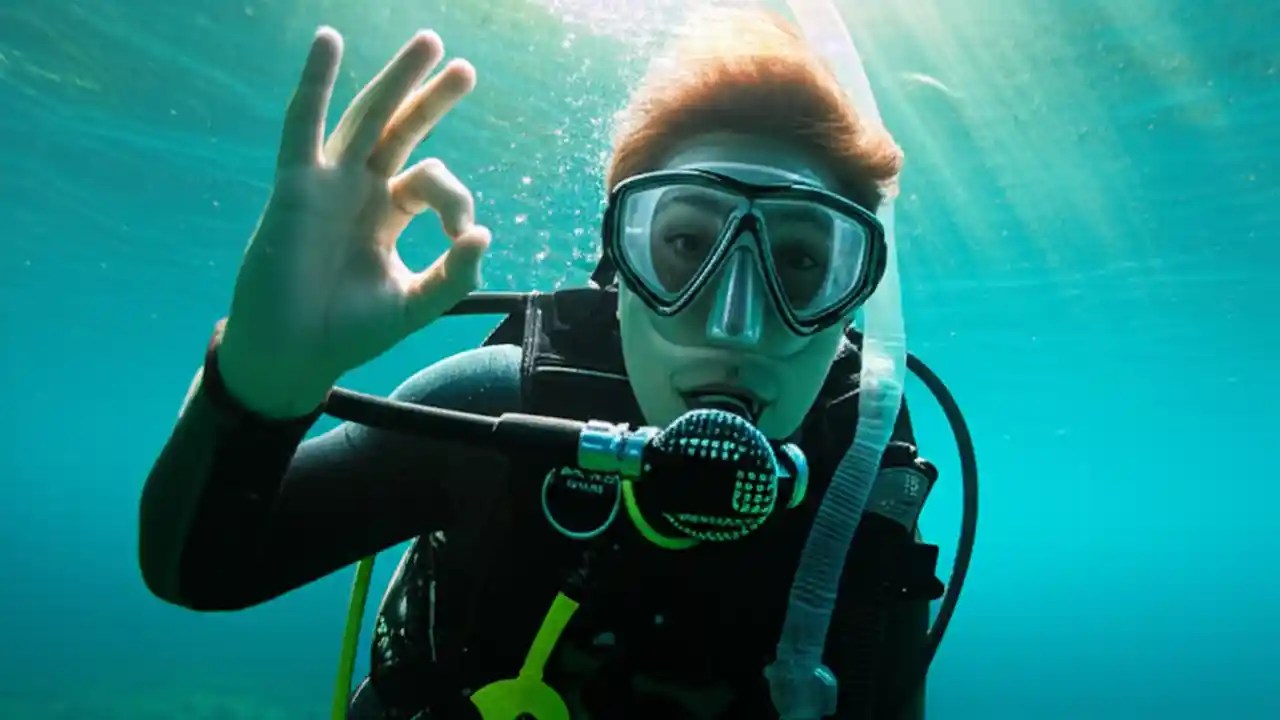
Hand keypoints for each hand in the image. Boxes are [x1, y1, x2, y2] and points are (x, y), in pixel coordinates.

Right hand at [217, 26, 489, 417]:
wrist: (293, 353)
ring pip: (367, 117)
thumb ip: (453, 276)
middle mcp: (360, 190)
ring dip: (397, 79)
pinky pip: (303, 125)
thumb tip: (484, 235)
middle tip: (466, 70)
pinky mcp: (297, 187)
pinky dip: (315, 83)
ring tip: (429, 43)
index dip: (456, 200)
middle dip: (434, 99)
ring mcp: (328, 184)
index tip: (461, 237)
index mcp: (388, 213)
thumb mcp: (415, 304)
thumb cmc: (350, 331)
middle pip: (403, 131)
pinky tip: (328, 43)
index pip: (432, 182)